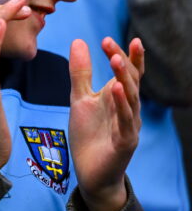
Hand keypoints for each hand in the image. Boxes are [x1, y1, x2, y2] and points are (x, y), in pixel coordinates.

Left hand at [69, 37, 144, 210]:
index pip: (127, 72)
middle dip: (123, 61)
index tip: (111, 37)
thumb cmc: (89, 135)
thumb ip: (80, 72)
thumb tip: (79, 41)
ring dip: (124, 79)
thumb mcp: (80, 98)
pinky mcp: (125, 142)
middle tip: (109, 43)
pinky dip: (122, 106)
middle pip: (130, 81)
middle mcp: (129, 109)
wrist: (90, 172)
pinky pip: (125, 122)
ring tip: (116, 59)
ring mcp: (129, 126)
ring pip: (131, 99)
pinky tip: (115, 90)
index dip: (124, 55)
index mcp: (119, 98)